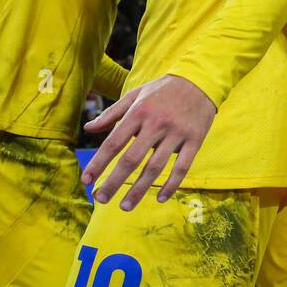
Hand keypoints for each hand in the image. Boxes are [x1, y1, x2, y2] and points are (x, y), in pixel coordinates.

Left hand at [81, 75, 216, 209]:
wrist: (200, 79)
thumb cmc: (162, 90)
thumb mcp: (135, 95)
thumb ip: (112, 113)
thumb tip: (88, 128)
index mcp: (138, 112)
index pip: (113, 142)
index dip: (98, 163)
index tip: (86, 181)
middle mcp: (156, 123)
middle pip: (131, 159)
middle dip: (114, 182)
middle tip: (101, 199)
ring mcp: (177, 133)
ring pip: (155, 167)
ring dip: (139, 189)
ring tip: (125, 206)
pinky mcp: (195, 139)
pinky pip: (182, 167)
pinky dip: (171, 184)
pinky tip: (160, 197)